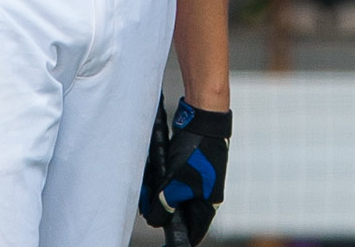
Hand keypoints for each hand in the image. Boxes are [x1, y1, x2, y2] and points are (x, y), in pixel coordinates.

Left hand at [140, 98, 229, 244]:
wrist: (203, 119)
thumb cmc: (196, 151)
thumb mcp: (177, 182)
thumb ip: (165, 205)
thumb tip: (155, 219)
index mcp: (208, 204)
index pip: (194, 232)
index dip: (179, 239)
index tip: (164, 244)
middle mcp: (204, 195)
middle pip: (180, 215)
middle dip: (162, 215)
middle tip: (147, 210)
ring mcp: (197, 182)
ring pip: (174, 198)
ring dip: (159, 197)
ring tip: (146, 194)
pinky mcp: (188, 169)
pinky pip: (172, 184)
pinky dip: (161, 184)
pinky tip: (151, 180)